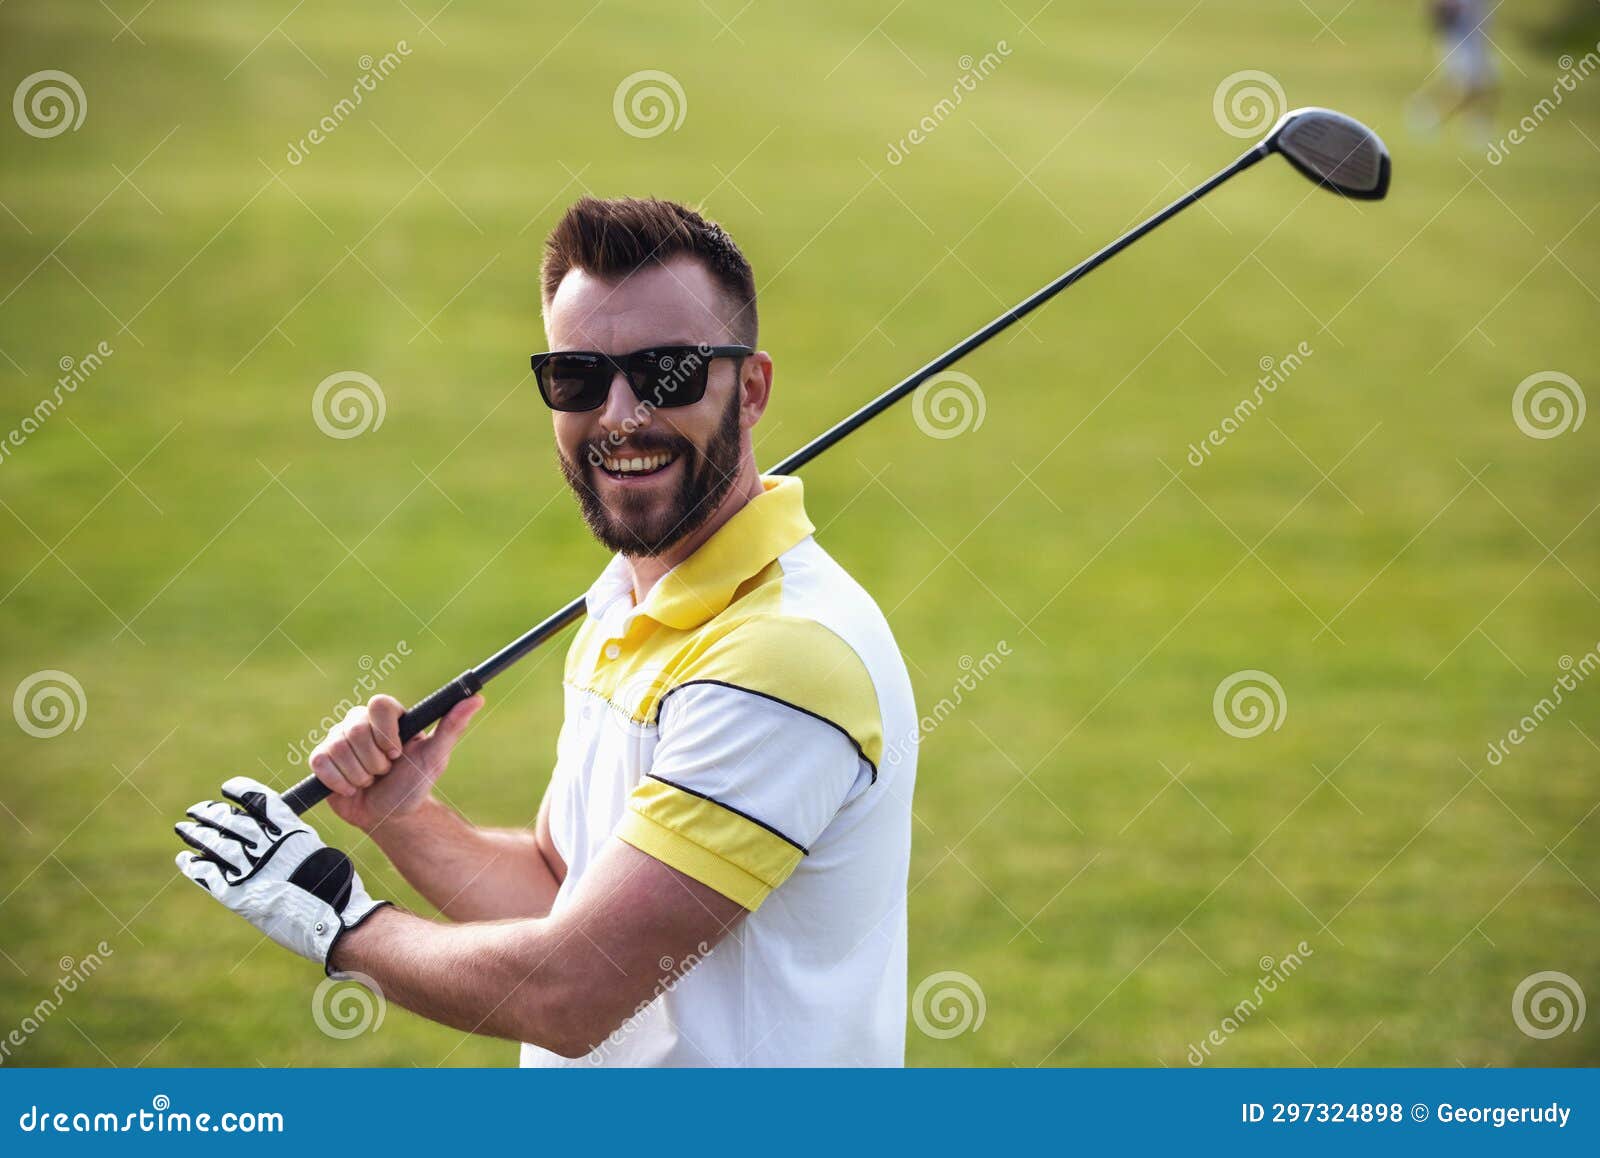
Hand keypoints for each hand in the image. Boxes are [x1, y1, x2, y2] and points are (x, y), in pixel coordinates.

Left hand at [174, 776, 388, 968]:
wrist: (332, 921)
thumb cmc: (333, 888)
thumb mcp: (317, 850)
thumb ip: (292, 840)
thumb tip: (274, 833)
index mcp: (290, 830)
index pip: (258, 799)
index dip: (239, 790)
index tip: (227, 788)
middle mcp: (266, 845)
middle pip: (230, 820)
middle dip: (210, 812)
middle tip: (196, 810)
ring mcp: (249, 869)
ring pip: (214, 844)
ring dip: (196, 834)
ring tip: (184, 829)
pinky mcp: (236, 894)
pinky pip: (207, 874)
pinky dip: (193, 865)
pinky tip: (185, 859)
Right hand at [308, 693, 483, 831]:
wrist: (390, 815)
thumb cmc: (414, 784)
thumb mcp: (435, 757)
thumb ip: (452, 727)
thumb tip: (476, 698)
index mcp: (388, 716)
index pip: (378, 705)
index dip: (385, 733)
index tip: (396, 754)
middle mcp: (360, 722)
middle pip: (355, 729)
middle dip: (374, 762)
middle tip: (385, 772)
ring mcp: (338, 739)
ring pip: (338, 749)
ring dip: (359, 775)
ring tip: (371, 781)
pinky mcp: (321, 758)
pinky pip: (321, 763)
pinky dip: (340, 783)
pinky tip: (352, 788)